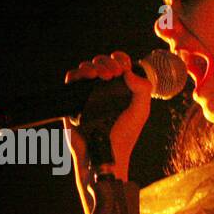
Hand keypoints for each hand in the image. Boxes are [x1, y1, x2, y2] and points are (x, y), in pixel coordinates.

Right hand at [61, 51, 152, 213]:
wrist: (107, 153)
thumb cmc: (125, 135)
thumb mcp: (141, 110)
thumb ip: (142, 89)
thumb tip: (127, 72)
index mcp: (119, 88)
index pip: (117, 64)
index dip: (119, 59)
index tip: (123, 67)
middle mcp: (102, 88)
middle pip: (100, 62)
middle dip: (107, 62)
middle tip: (113, 73)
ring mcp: (87, 94)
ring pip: (85, 68)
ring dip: (93, 65)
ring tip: (102, 75)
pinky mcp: (73, 101)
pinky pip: (71, 80)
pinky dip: (77, 73)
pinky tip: (89, 77)